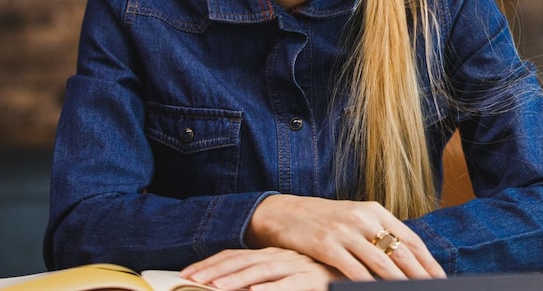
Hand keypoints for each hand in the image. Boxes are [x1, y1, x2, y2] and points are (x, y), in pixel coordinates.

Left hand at [182, 248, 337, 290]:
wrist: (355, 272)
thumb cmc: (318, 276)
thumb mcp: (285, 276)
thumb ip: (262, 280)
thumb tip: (238, 287)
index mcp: (272, 255)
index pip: (235, 256)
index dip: (210, 264)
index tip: (187, 273)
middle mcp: (282, 257)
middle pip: (243, 262)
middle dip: (215, 271)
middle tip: (192, 279)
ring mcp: (298, 266)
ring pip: (263, 271)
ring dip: (239, 279)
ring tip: (217, 287)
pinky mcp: (314, 279)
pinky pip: (290, 284)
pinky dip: (272, 288)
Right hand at [245, 194, 445, 281]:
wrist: (284, 213)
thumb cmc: (325, 220)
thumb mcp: (355, 219)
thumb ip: (378, 234)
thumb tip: (405, 258)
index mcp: (375, 211)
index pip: (410, 239)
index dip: (427, 260)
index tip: (440, 277)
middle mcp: (364, 219)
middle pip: (400, 252)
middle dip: (419, 275)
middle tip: (432, 290)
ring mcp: (346, 232)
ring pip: (381, 262)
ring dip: (399, 283)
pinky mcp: (327, 245)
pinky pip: (353, 270)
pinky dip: (366, 285)